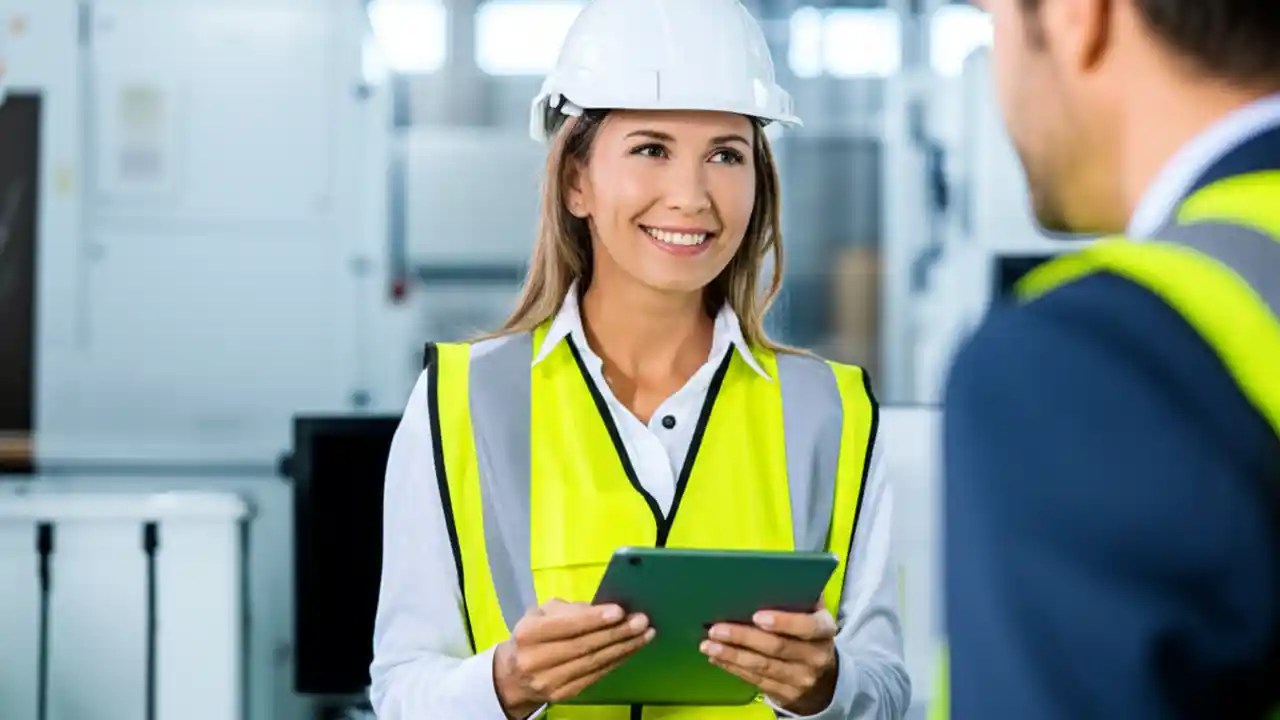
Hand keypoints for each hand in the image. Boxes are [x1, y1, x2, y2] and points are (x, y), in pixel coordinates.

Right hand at [493, 598, 654, 718]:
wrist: (513, 675)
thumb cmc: (533, 635)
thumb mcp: (541, 614)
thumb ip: (569, 610)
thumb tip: (603, 610)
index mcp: (528, 633)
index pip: (565, 626)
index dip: (593, 619)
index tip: (620, 611)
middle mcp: (536, 660)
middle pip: (583, 646)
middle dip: (616, 633)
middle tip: (641, 622)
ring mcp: (549, 681)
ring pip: (593, 663)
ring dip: (623, 648)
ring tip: (645, 634)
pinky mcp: (562, 695)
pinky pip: (595, 676)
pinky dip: (616, 661)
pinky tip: (630, 649)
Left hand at [700, 604, 838, 715]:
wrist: (824, 677)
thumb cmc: (809, 634)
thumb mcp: (813, 613)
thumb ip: (798, 595)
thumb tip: (770, 573)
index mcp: (824, 630)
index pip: (808, 626)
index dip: (783, 622)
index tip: (757, 616)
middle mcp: (816, 657)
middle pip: (777, 647)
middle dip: (743, 637)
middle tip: (716, 628)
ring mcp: (801, 679)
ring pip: (762, 666)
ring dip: (732, 655)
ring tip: (709, 644)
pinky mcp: (786, 695)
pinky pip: (756, 681)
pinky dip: (733, 668)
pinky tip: (717, 657)